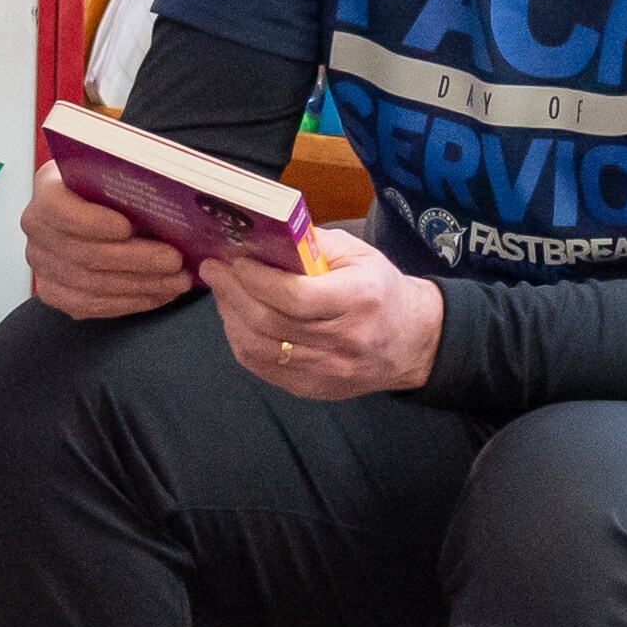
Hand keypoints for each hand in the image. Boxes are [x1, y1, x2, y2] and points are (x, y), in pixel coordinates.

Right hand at [23, 160, 194, 320]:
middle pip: (84, 254)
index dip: (92, 222)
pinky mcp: (54, 292)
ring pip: (91, 285)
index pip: (59, 209)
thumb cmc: (110, 186)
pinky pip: (92, 305)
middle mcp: (37, 229)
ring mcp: (42, 264)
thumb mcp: (115, 170)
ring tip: (177, 280)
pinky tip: (159, 293)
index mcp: (48, 189)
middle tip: (174, 260)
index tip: (128, 227)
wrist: (92, 207)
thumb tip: (169, 196)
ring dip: (141, 285)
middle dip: (136, 259)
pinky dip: (131, 302)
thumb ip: (129, 179)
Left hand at [198, 229, 442, 400]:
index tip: (235, 261)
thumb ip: (312, 245)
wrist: (412, 342)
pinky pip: (262, 367)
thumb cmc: (379, 289)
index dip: (257, 279)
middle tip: (214, 270)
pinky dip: (240, 340)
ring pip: (259, 348)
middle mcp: (344, 340)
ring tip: (222, 292)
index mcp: (360, 300)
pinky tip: (235, 318)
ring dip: (230, 317)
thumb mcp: (358, 254)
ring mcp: (327, 370)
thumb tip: (261, 238)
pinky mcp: (312, 388)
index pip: (296, 296)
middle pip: (270, 322)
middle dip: (233, 293)